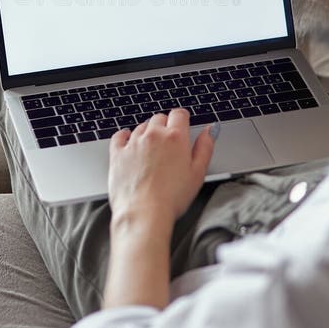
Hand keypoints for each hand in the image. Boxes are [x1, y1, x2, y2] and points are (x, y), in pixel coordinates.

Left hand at [108, 108, 214, 228]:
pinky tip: (129, 141)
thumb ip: (205, 147)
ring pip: (141, 126)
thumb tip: (210, 130)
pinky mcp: (117, 153)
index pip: (179, 114)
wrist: (144, 213)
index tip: (182, 126)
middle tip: (169, 143)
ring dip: (147, 133)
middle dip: (165, 126)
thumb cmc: (172, 197)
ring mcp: (133, 143)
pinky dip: (125, 136)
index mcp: (175, 137)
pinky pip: (120, 136)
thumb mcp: (198, 173)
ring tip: (152, 150)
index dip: (182, 119)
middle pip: (159, 118)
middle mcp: (153, 135)